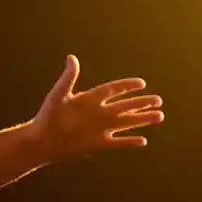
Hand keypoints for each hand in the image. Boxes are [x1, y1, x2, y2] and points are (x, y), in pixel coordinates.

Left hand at [28, 54, 163, 161]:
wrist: (41, 141)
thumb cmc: (47, 116)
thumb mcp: (58, 95)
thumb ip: (68, 77)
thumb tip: (72, 57)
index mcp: (89, 99)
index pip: (112, 90)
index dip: (126, 86)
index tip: (142, 83)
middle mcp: (98, 113)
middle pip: (125, 106)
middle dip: (142, 103)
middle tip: (158, 100)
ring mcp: (100, 128)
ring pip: (126, 123)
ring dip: (142, 119)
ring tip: (160, 116)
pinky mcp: (98, 143)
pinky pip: (118, 142)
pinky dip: (129, 141)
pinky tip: (143, 140)